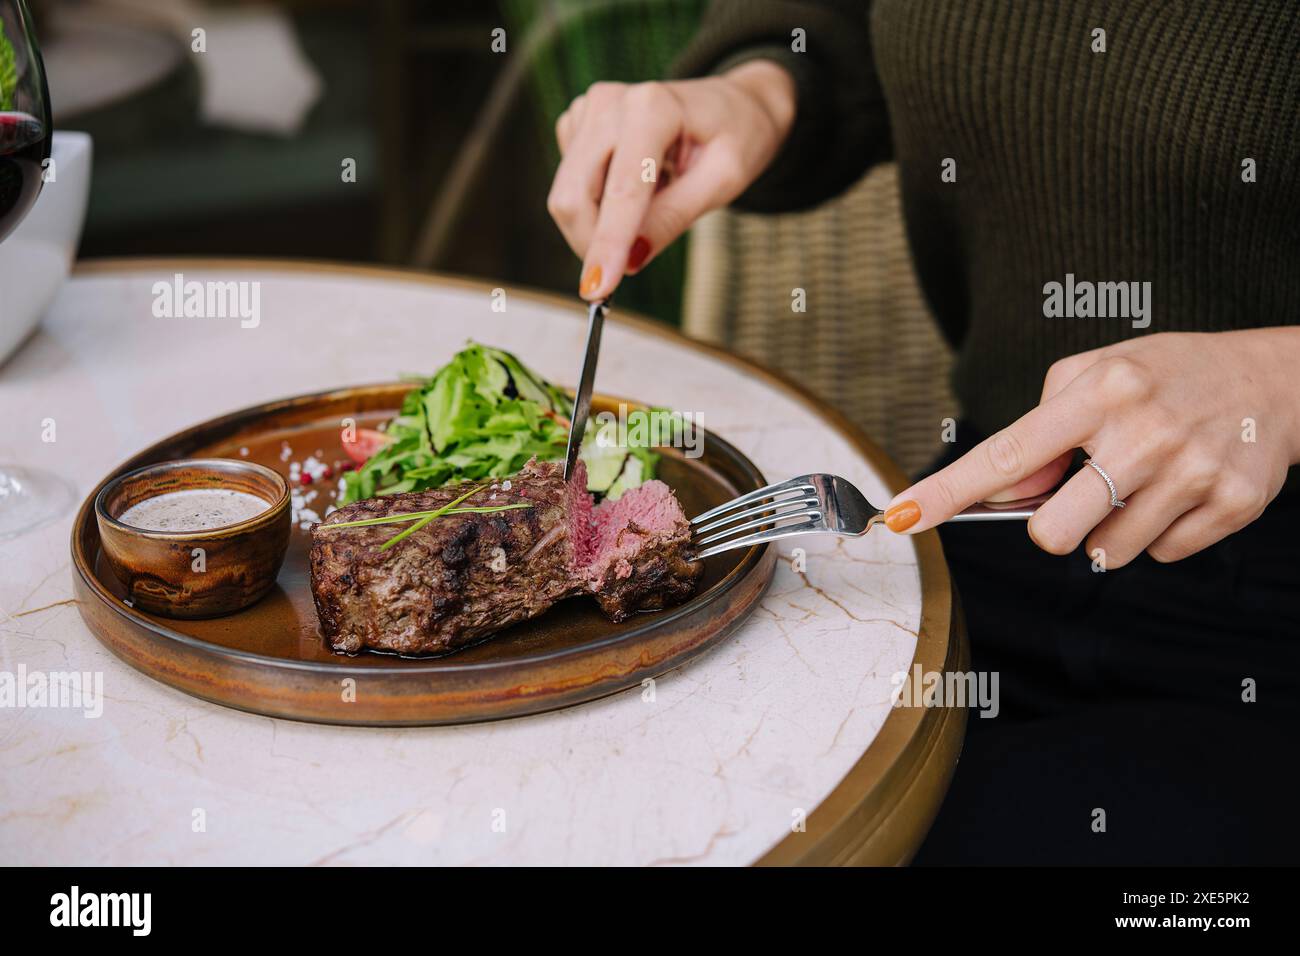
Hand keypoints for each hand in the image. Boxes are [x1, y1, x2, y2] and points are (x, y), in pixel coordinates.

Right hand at [547, 60, 795, 299]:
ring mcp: (588, 111)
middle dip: (593, 244)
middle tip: (627, 267)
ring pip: (568, 196)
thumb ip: (676, 216)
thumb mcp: (724, 181)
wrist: (731, 105)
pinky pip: (572, 186)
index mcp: (652, 107)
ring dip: (600, 224)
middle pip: (574, 195)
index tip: (596, 290)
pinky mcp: (577, 125)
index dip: (606, 245)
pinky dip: (599, 204)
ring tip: (653, 202)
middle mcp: (610, 102)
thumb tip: (630, 259)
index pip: (621, 191)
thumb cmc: (734, 138)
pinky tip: (635, 186)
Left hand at [884, 330, 1299, 567]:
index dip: (949, 492)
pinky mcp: (1230, 506)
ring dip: (1109, 528)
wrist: (1277, 380)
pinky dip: (1157, 533)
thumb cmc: (1167, 376)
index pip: (1006, 455)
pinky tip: (1178, 491)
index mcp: (1101, 393)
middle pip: (1052, 533)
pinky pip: (1160, 555)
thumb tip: (1003, 492)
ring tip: (1142, 481)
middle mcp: (1144, 433)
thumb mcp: (1097, 374)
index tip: (902, 516)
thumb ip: (1042, 429)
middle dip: (1052, 525)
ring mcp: (1191, 473)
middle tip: (1083, 491)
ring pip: (1104, 553)